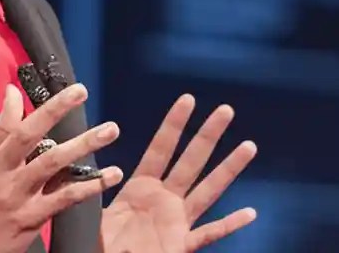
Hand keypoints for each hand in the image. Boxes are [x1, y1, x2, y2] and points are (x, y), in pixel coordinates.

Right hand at [0, 83, 124, 252]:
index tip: (30, 85)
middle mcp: (2, 176)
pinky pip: (64, 198)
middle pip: (29, 135)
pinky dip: (89, 186)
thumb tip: (10, 104)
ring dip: (84, 144)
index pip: (5, 127)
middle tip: (80, 91)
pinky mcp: (30, 219)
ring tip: (110, 130)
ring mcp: (18, 197)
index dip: (20, 104)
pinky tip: (110, 176)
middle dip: (55, 110)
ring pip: (53, 163)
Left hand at [100, 95, 256, 252]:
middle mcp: (164, 199)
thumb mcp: (93, 210)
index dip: (173, 125)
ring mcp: (177, 221)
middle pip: (191, 161)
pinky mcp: (182, 244)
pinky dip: (229, 225)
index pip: (160, 148)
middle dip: (208, 135)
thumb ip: (95, 190)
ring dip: (227, 169)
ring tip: (249, 146)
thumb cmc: (99, 241)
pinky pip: (208, 234)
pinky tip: (249, 213)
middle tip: (226, 110)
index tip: (188, 99)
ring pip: (207, 191)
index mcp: (140, 187)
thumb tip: (88, 168)